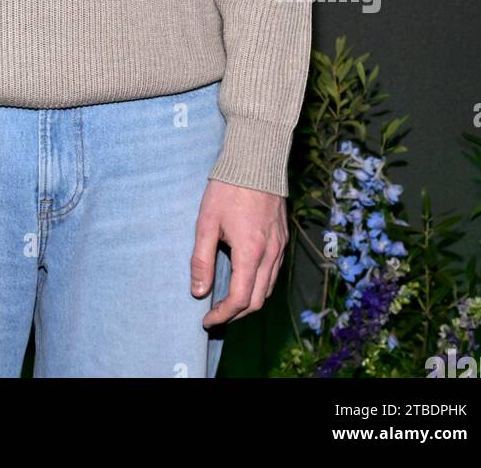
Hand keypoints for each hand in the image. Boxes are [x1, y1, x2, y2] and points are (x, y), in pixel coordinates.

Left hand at [192, 179, 286, 327]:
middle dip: (236, 313)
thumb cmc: (228, 188)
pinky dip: (260, 284)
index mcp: (251, 252)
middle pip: (258, 300)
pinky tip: (244, 278)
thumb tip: (198, 292)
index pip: (241, 299)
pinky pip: (274, 271)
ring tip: (228, 301)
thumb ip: (201, 259)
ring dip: (250, 300)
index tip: (207, 320)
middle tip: (216, 315)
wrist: (256, 160)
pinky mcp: (282, 237)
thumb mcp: (206, 222)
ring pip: (269, 287)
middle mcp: (270, 254)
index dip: (223, 315)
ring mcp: (280, 246)